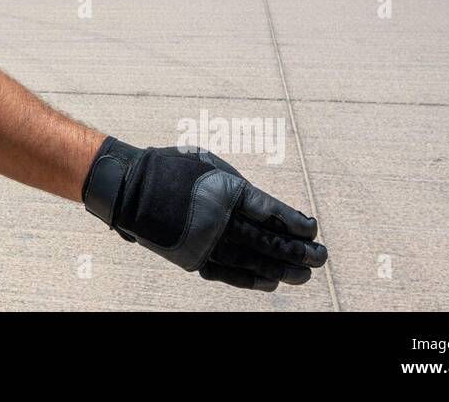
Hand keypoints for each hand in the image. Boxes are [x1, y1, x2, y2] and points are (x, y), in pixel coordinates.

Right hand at [83, 137, 327, 290]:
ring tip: (304, 275)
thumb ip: (237, 185)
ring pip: (252, 259)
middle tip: (320, 257)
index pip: (269, 210)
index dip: (293, 221)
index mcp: (225, 190)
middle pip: (266, 238)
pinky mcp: (192, 258)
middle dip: (297, 250)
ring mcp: (205, 241)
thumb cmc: (171, 168)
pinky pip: (228, 273)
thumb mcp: (208, 164)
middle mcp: (219, 219)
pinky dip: (250, 279)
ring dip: (281, 268)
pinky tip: (271, 283)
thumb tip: (265, 208)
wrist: (128, 187)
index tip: (312, 228)